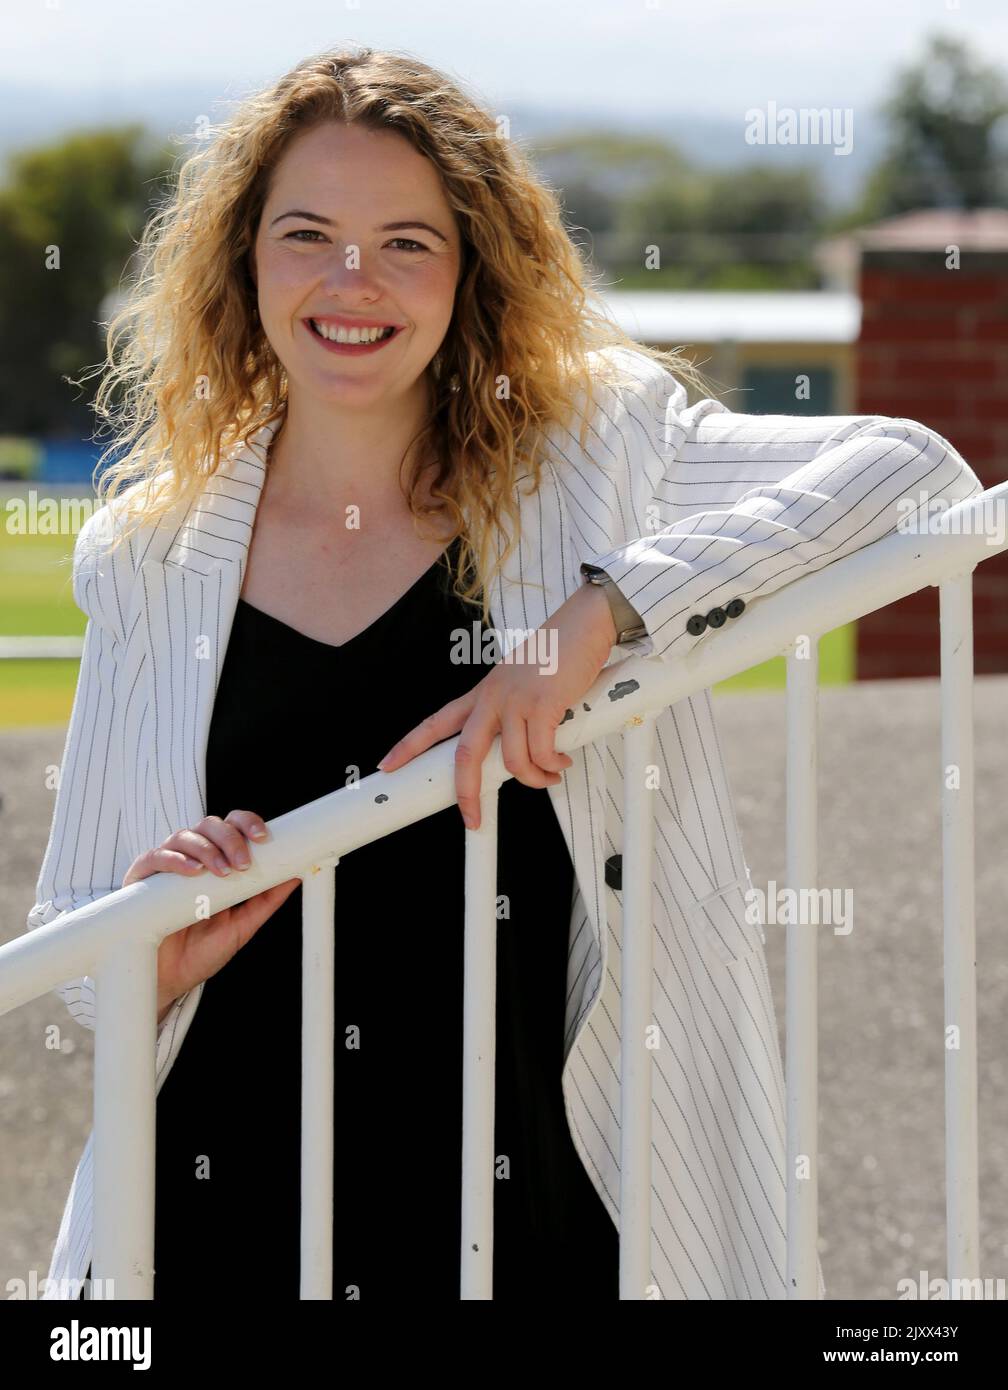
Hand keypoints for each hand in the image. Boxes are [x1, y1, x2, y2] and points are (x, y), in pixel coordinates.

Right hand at [121, 811, 300, 1022]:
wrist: (171, 981)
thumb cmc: (203, 950)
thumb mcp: (243, 924)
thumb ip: (266, 900)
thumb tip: (295, 875)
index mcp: (216, 861)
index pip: (231, 827)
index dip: (246, 824)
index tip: (264, 838)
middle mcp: (190, 858)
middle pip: (209, 825)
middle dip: (230, 838)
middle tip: (243, 863)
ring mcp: (164, 867)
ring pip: (183, 836)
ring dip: (207, 849)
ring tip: (221, 872)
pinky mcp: (140, 880)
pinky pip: (154, 857)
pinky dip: (174, 860)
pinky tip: (192, 871)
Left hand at [375, 583, 617, 830]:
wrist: (583, 624)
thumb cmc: (557, 653)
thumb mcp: (520, 683)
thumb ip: (511, 713)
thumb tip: (520, 751)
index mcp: (482, 694)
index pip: (435, 722)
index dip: (408, 746)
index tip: (386, 765)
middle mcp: (492, 698)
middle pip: (465, 754)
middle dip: (466, 793)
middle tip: (471, 819)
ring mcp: (516, 701)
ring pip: (513, 762)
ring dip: (534, 779)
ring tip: (549, 776)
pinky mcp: (543, 705)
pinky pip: (542, 753)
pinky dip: (552, 766)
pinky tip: (561, 762)